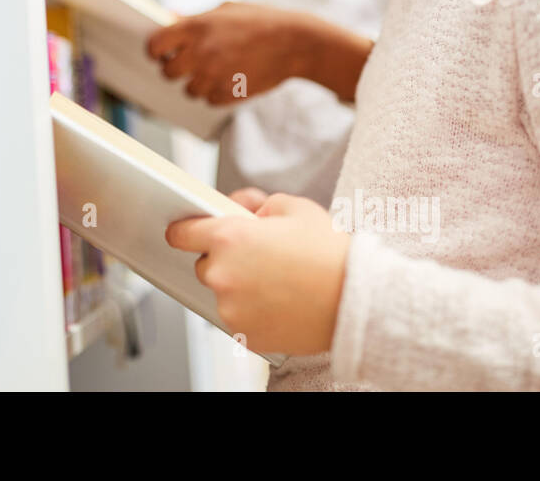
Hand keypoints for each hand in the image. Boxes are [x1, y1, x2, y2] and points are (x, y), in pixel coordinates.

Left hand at [147, 2, 373, 104]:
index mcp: (196, 27)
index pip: (154, 46)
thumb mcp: (226, 9)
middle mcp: (201, 52)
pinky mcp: (229, 93)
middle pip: (168, 72)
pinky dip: (216, 93)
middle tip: (190, 64)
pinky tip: (230, 78)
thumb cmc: (261, 20)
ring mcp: (214, 75)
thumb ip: (195, 17)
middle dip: (176, 69)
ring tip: (217, 69)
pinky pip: (209, 100)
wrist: (295, 42)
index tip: (163, 53)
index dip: (156, 51)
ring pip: (189, 90)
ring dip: (198, 83)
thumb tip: (170, 17)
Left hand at [165, 193, 349, 356]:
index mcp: (229, 238)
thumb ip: (257, 202)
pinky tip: (280, 302)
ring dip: (239, 288)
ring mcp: (232, 309)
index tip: (183, 232)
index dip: (184, 230)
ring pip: (222, 294)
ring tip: (277, 282)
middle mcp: (223, 275)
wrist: (357, 300)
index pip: (181, 233)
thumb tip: (241, 206)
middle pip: (204, 265)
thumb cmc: (329, 253)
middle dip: (224, 260)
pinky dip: (252, 312)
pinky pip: (239, 319)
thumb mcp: (294, 207)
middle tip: (259, 258)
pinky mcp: (245, 336)